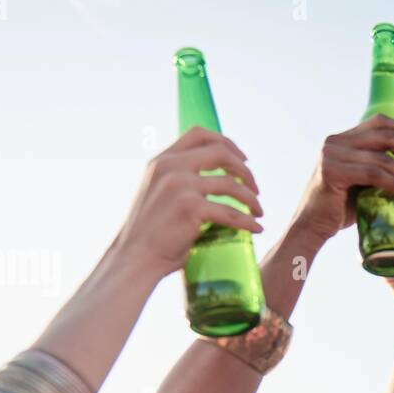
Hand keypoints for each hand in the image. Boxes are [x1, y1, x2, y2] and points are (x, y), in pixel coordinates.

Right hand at [114, 127, 262, 282]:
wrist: (135, 258)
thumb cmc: (149, 233)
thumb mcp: (157, 193)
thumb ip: (177, 180)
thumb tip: (209, 180)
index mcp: (161, 160)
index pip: (199, 134)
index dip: (226, 143)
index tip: (242, 159)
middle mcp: (170, 167)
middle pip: (220, 152)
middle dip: (245, 170)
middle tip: (256, 188)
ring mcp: (180, 186)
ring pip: (231, 184)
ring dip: (251, 198)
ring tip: (259, 211)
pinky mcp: (190, 208)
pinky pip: (230, 213)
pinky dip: (248, 222)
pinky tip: (256, 228)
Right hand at [293, 115, 393, 242]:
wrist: (312, 227)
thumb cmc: (340, 209)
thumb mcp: (362, 182)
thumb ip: (381, 170)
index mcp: (344, 138)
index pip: (382, 122)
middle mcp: (336, 141)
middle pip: (386, 135)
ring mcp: (332, 154)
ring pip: (383, 158)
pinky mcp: (332, 172)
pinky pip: (373, 174)